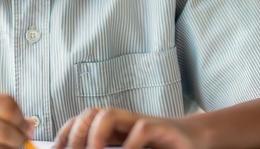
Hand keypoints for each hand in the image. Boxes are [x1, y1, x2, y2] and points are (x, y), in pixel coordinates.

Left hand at [53, 108, 197, 148]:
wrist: (194, 141)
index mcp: (112, 129)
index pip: (80, 122)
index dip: (65, 134)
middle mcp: (123, 122)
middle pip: (90, 114)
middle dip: (76, 134)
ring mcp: (141, 122)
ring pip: (109, 114)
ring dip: (97, 135)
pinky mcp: (161, 128)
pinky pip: (141, 129)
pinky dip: (131, 145)